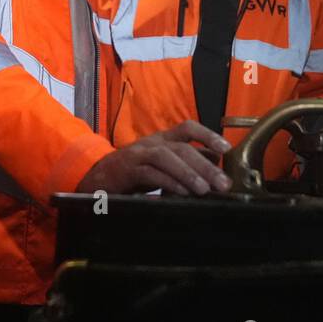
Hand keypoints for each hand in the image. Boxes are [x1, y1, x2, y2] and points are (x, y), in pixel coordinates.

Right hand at [76, 120, 232, 195]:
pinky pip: (150, 174)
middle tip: (223, 184)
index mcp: (162, 139)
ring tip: (204, 189)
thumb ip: (186, 163)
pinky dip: (168, 183)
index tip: (226, 149)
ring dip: (188, 173)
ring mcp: (138, 155)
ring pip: (166, 157)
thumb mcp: (162, 165)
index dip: (208, 135)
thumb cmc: (134, 173)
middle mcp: (151, 142)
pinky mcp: (127, 171)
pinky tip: (181, 194)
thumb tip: (215, 162)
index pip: (187, 128)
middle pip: (181, 147)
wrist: (96, 179)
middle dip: (205, 165)